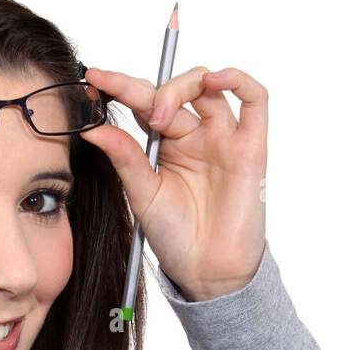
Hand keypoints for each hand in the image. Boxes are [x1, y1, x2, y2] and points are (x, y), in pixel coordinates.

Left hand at [82, 64, 267, 301]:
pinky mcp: (250, 147)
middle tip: (133, 106)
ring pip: (210, 86)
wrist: (205, 271)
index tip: (94, 78)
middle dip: (150, 89)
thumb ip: (124, 157)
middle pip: (175, 89)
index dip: (120, 86)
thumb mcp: (142, 193)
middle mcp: (196, 135)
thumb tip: (93, 127)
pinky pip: (255, 100)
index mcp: (167, 144)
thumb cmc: (176, 237)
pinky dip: (238, 80)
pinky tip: (216, 79)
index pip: (144, 102)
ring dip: (183, 84)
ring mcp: (223, 138)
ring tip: (162, 111)